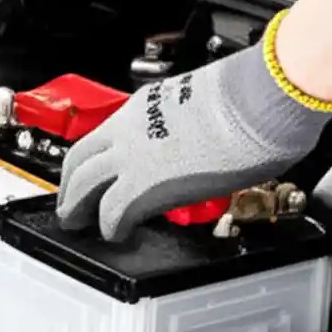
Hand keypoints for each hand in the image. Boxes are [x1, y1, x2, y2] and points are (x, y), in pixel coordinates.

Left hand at [56, 37, 331, 241]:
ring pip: (84, 184)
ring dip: (76, 207)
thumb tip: (202, 142)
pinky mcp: (146, 183)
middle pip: (80, 159)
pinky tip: (116, 235)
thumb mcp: (203, 105)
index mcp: (145, 105)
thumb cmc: (251, 96)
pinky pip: (113, 211)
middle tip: (69, 204)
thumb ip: (189, 126)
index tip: (90, 173)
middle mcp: (130, 127)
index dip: (90, 158)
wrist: (262, 98)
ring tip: (77, 223)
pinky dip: (110, 226)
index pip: (103, 135)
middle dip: (70, 184)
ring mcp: (133, 154)